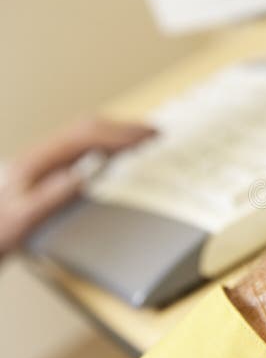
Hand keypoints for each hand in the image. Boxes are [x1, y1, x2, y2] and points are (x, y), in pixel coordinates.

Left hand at [0, 118, 154, 256]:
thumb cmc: (2, 229)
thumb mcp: (24, 219)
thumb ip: (51, 196)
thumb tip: (82, 175)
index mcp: (38, 161)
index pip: (86, 137)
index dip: (119, 135)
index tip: (147, 138)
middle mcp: (43, 153)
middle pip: (89, 128)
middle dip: (125, 128)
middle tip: (157, 133)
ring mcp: (47, 156)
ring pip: (87, 132)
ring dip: (118, 131)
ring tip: (146, 136)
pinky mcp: (51, 165)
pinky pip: (84, 143)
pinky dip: (108, 140)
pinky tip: (121, 149)